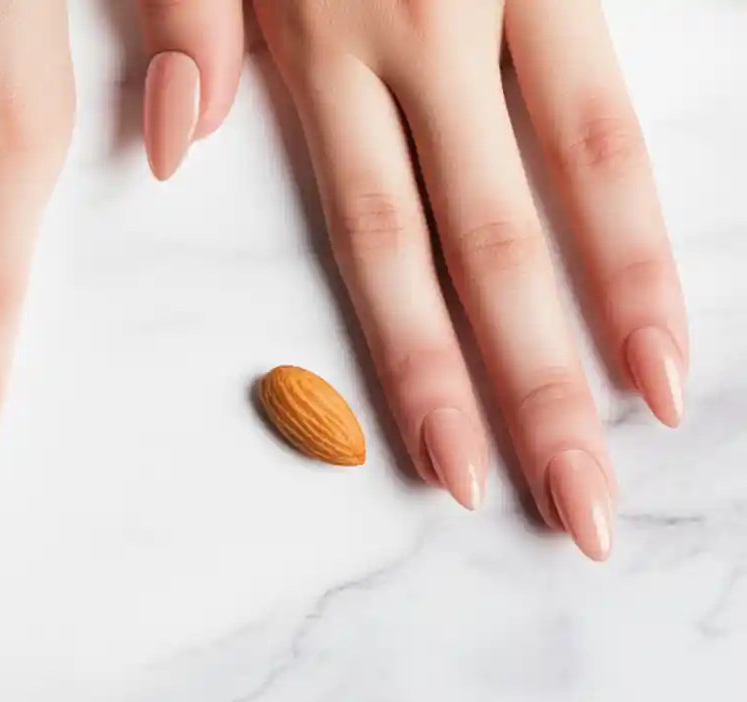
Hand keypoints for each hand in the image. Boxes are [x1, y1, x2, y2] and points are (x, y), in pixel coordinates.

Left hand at [137, 0, 685, 560]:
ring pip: (568, 175)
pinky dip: (645, 201)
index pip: (381, 236)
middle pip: (485, 240)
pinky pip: (609, 97)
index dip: (421, 357)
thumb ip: (187, 19)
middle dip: (530, 383)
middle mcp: (418, 35)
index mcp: (317, 37)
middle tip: (572, 507)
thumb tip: (174, 148)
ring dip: (618, 305)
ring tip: (659, 415)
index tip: (452, 468)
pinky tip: (671, 285)